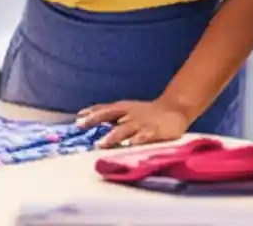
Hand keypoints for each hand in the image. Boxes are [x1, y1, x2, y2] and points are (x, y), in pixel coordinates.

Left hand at [75, 99, 190, 148]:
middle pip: (110, 114)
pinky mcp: (155, 130)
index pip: (103, 109)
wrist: (174, 109)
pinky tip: (132, 144)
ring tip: (102, 143)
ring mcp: (142, 122)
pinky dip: (138, 139)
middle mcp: (130, 113)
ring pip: (125, 128)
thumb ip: (108, 115)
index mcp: (123, 108)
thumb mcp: (126, 110)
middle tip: (83, 126)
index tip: (77, 120)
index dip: (90, 114)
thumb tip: (84, 118)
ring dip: (113, 135)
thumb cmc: (145, 113)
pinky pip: (146, 135)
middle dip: (96, 119)